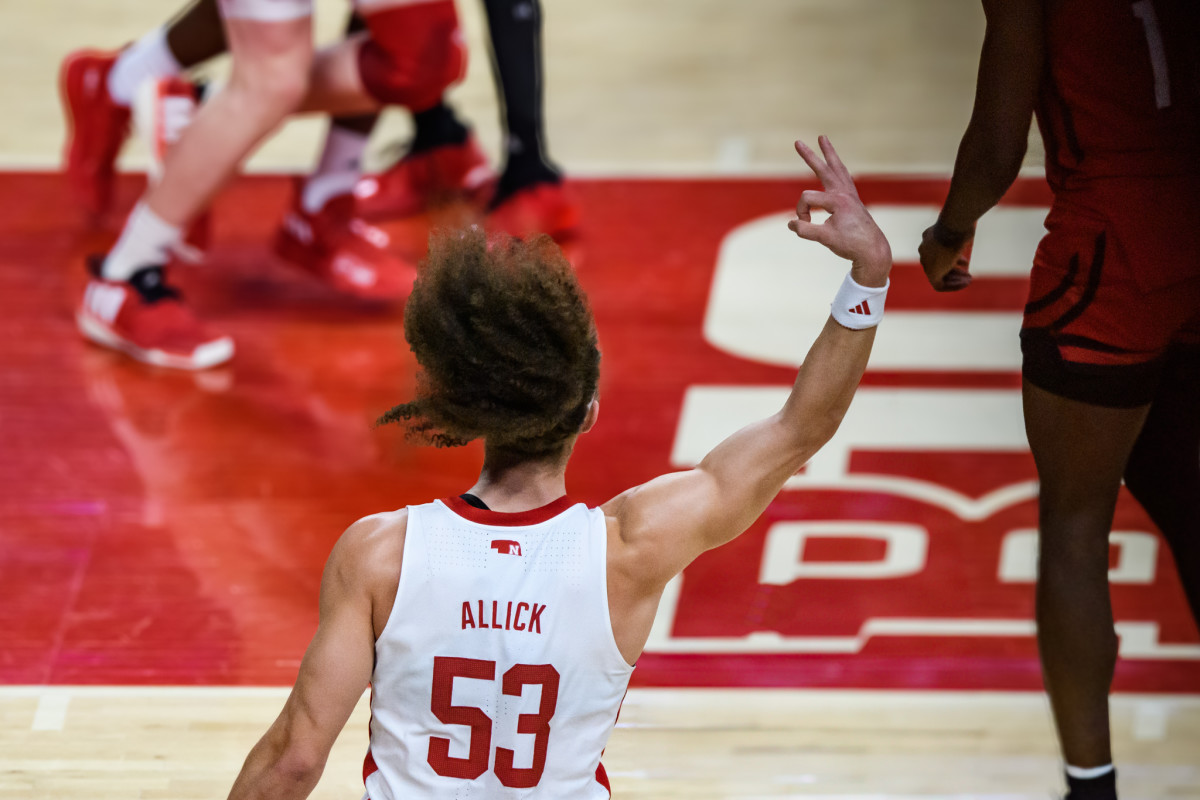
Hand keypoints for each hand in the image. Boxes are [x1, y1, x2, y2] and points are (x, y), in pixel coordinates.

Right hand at [788, 136, 891, 286]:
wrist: (872, 250)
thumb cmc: (850, 245)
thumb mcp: (825, 239)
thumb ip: (805, 230)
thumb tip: (790, 223)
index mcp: (838, 200)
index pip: (807, 199)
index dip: (801, 214)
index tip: (805, 225)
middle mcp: (844, 193)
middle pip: (823, 169)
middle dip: (809, 156)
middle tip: (798, 142)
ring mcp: (850, 194)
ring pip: (837, 168)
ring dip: (829, 154)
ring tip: (823, 138)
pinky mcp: (853, 199)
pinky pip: (843, 177)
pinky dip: (838, 168)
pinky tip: (836, 165)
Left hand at [919, 223, 973, 291]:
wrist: (952, 228)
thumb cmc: (960, 226)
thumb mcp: (960, 229)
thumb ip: (960, 235)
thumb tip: (966, 238)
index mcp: (928, 239)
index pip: (938, 253)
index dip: (953, 260)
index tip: (965, 264)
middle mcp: (924, 251)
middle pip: (938, 265)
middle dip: (954, 271)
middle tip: (967, 274)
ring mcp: (926, 262)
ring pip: (939, 275)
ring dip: (955, 279)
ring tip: (969, 279)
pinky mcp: (931, 273)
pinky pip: (939, 284)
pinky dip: (952, 285)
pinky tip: (965, 283)